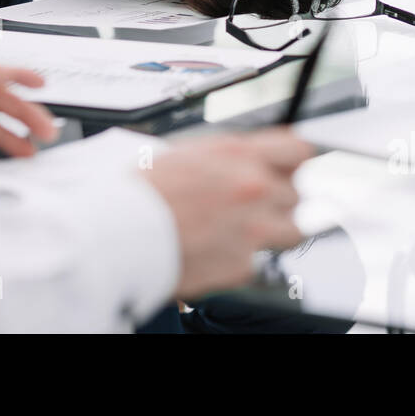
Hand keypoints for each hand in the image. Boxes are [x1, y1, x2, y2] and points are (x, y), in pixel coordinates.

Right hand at [143, 130, 313, 297]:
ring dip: (271, 231)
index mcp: (237, 153)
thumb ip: (229, 155)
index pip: (298, 151)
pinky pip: (257, 261)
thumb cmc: (140, 190)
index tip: (289, 169)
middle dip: (276, 200)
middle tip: (249, 207)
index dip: (294, 162)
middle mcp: (252, 187)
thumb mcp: (186, 152)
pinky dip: (238, 259)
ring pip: (291, 230)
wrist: (116, 231)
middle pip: (295, 193)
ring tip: (238, 232)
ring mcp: (252, 228)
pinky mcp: (243, 264)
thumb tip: (254, 157)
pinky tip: (212, 251)